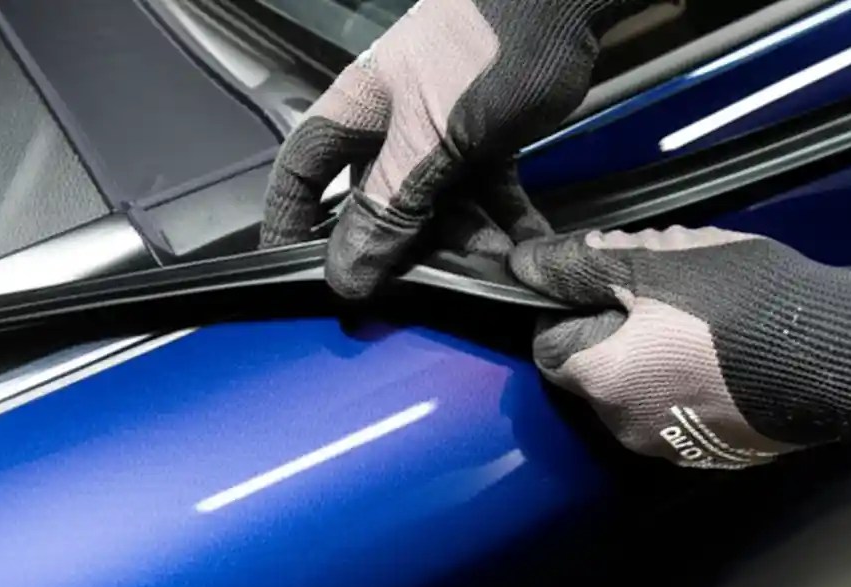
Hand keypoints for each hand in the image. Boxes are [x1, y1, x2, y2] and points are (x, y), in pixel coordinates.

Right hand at [261, 0, 638, 297]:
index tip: (290, 274)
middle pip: (376, 204)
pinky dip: (506, 220)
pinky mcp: (491, 138)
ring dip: (466, 241)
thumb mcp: (428, 139)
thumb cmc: (482, 56)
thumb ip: (388, 208)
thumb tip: (344, 278)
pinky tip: (527, 249)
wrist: (563, 2)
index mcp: (355, 113)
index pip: (300, 174)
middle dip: (398, 250)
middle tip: (421, 294)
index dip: (288, 223)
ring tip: (496, 269)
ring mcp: (442, 133)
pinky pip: (488, 192)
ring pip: (438, 206)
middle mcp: (391, 126)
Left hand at [510, 226, 850, 468]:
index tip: (604, 281)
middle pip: (593, 369)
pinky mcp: (715, 451)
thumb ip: (578, 264)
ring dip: (653, 354)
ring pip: (638, 389)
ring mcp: (673, 446)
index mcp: (601, 381)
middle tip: (662, 291)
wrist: (840, 357)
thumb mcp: (652, 262)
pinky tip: (726, 350)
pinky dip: (689, 380)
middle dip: (614, 328)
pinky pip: (680, 409)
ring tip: (702, 317)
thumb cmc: (740, 304)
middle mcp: (625, 427)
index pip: (548, 345)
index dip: (569, 306)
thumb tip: (524, 263)